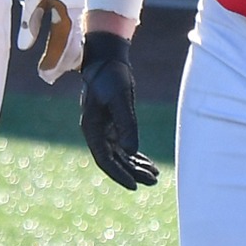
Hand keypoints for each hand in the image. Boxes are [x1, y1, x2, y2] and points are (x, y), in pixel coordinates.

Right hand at [78, 31, 158, 189]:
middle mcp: (96, 132)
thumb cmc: (111, 76)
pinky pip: (124, 146)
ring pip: (120, 155)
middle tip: (152, 182)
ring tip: (154, 177)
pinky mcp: (113, 124)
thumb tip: (131, 153)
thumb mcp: (120, 99)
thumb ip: (126, 125)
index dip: (119, 175)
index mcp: (91, 128)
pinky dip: (136, 156)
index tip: (134, 186)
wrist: (107, 58)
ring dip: (136, 167)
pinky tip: (149, 164)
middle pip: (114, 160)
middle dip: (132, 173)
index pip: (104, 160)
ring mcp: (104, 129)